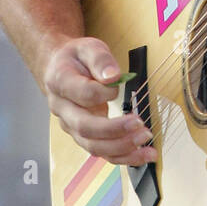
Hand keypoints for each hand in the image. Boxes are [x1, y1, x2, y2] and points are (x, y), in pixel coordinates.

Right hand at [42, 36, 156, 165]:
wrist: (61, 69)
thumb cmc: (77, 59)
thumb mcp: (88, 48)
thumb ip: (101, 60)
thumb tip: (113, 77)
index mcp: (60, 82)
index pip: (82, 94)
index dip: (103, 93)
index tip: (118, 88)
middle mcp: (62, 109)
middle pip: (85, 127)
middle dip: (114, 130)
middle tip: (139, 124)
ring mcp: (72, 126)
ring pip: (93, 146)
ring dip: (121, 148)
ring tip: (146, 141)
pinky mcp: (84, 136)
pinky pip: (102, 152)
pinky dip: (124, 157)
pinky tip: (144, 155)